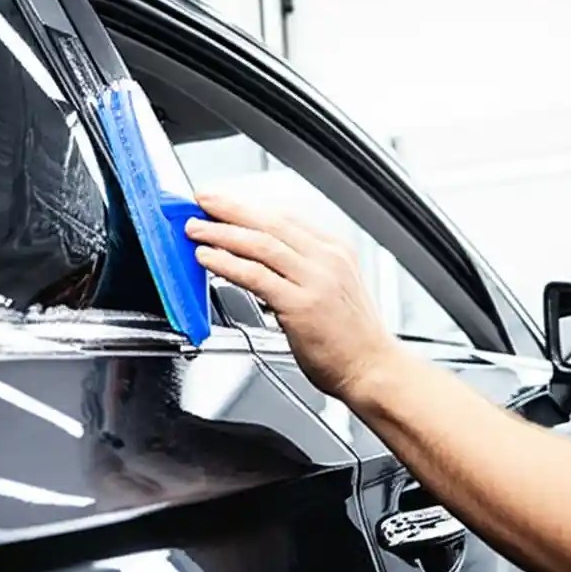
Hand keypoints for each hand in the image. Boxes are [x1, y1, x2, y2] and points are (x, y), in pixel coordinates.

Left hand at [185, 191, 401, 400]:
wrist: (374, 370)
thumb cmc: (353, 340)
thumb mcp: (336, 288)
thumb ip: (304, 271)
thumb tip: (263, 262)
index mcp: (336, 251)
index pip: (285, 218)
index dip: (249, 207)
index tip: (224, 204)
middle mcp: (327, 259)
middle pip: (269, 222)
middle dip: (230, 208)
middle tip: (203, 201)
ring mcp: (315, 281)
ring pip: (260, 243)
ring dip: (222, 233)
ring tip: (196, 229)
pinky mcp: (300, 305)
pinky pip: (255, 275)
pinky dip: (227, 263)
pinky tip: (208, 258)